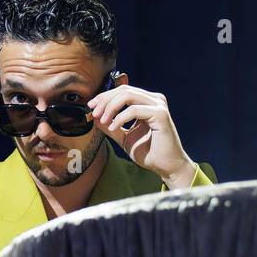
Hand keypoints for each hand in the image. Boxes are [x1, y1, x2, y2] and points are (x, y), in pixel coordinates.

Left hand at [87, 73, 197, 187]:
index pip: (122, 90)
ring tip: (103, 120)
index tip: (91, 107)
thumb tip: (95, 116)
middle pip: (124, 90)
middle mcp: (154, 100)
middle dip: (105, 100)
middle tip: (94, 113)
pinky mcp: (161, 115)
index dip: (104, 96)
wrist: (165, 166)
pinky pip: (135, 110)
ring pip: (128, 96)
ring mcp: (159, 105)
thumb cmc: (148, 152)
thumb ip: (111, 126)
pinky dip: (120, 117)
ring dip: (111, 107)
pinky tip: (113, 127)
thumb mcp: (123, 137)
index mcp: (146, 102)